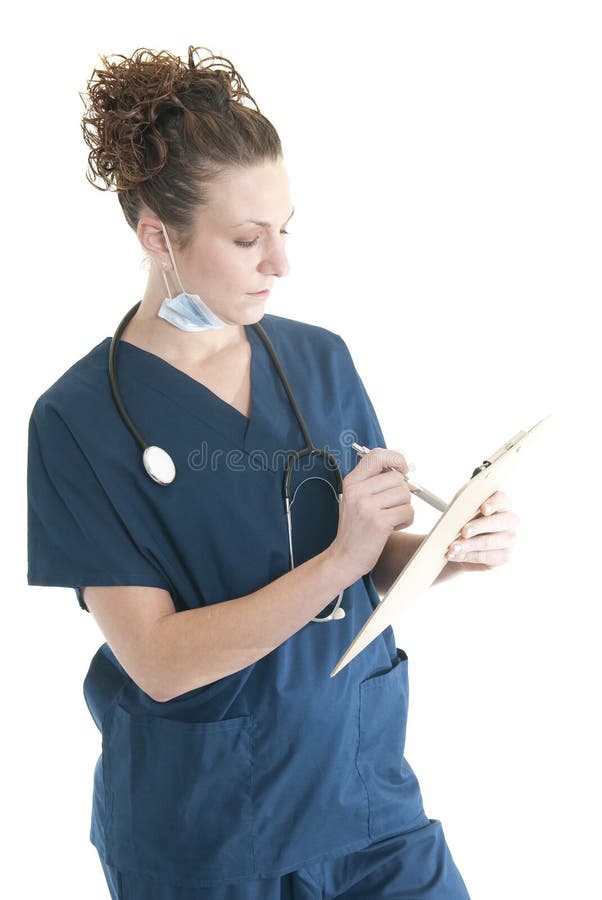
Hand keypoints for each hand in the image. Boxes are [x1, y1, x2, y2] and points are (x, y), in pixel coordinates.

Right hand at [328, 448, 413, 582]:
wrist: (344, 557)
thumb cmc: (356, 528)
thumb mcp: (358, 499)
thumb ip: (375, 482)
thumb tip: (403, 467)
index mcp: (352, 482)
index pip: (376, 456)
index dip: (395, 458)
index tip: (403, 468)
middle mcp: (357, 491)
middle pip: (397, 478)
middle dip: (402, 493)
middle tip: (391, 507)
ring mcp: (367, 507)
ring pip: (405, 494)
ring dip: (404, 507)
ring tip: (390, 518)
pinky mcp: (379, 522)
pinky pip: (408, 511)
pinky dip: (406, 520)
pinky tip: (392, 527)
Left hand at [445, 491, 518, 567]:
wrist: (466, 544)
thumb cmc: (466, 521)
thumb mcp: (464, 511)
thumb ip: (463, 507)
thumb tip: (454, 514)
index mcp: (502, 504)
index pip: (502, 500)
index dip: (493, 504)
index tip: (483, 509)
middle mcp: (511, 520)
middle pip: (498, 522)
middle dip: (479, 527)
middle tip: (464, 532)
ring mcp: (510, 539)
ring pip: (490, 542)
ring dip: (469, 545)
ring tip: (453, 547)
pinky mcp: (504, 556)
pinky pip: (486, 557)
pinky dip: (467, 556)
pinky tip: (455, 555)